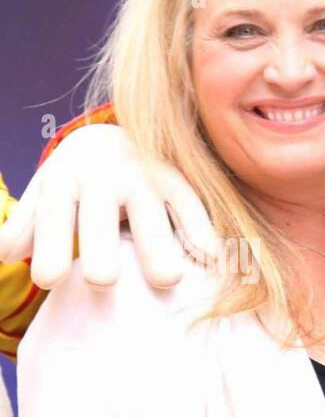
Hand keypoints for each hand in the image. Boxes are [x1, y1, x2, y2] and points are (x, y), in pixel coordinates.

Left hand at [0, 123, 219, 288]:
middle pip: (102, 214)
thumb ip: (27, 225)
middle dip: (101, 245)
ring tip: (166, 280)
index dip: (51, 246)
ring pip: (152, 214)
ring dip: (159, 245)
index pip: (55, 214)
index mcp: (66, 180)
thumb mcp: (48, 194)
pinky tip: (213, 262)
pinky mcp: (179, 184)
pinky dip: (203, 234)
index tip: (48, 281)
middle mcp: (105, 177)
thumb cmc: (77, 182)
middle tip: (102, 281)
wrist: (117, 134)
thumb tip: (4, 254)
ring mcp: (146, 179)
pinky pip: (192, 210)